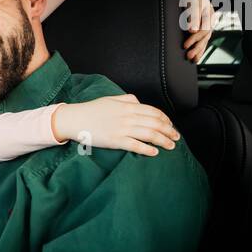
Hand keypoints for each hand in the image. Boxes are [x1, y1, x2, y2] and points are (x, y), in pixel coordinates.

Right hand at [52, 94, 180, 156]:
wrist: (75, 119)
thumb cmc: (91, 109)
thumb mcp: (111, 99)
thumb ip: (127, 99)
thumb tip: (139, 102)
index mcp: (128, 106)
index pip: (154, 112)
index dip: (165, 119)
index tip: (170, 126)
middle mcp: (128, 117)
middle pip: (155, 124)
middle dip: (169, 131)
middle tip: (176, 137)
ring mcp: (122, 129)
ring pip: (149, 134)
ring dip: (163, 141)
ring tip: (170, 146)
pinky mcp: (115, 141)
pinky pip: (136, 145)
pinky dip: (147, 149)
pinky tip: (154, 152)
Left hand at [182, 0, 213, 61]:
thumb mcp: (192, 3)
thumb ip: (193, 17)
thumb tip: (192, 31)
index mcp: (210, 15)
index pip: (204, 30)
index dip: (195, 39)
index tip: (185, 45)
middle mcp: (210, 20)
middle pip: (205, 37)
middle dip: (197, 48)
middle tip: (189, 56)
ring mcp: (207, 23)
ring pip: (205, 39)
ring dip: (199, 50)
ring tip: (193, 60)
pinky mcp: (202, 26)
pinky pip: (202, 39)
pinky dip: (199, 47)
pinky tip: (196, 55)